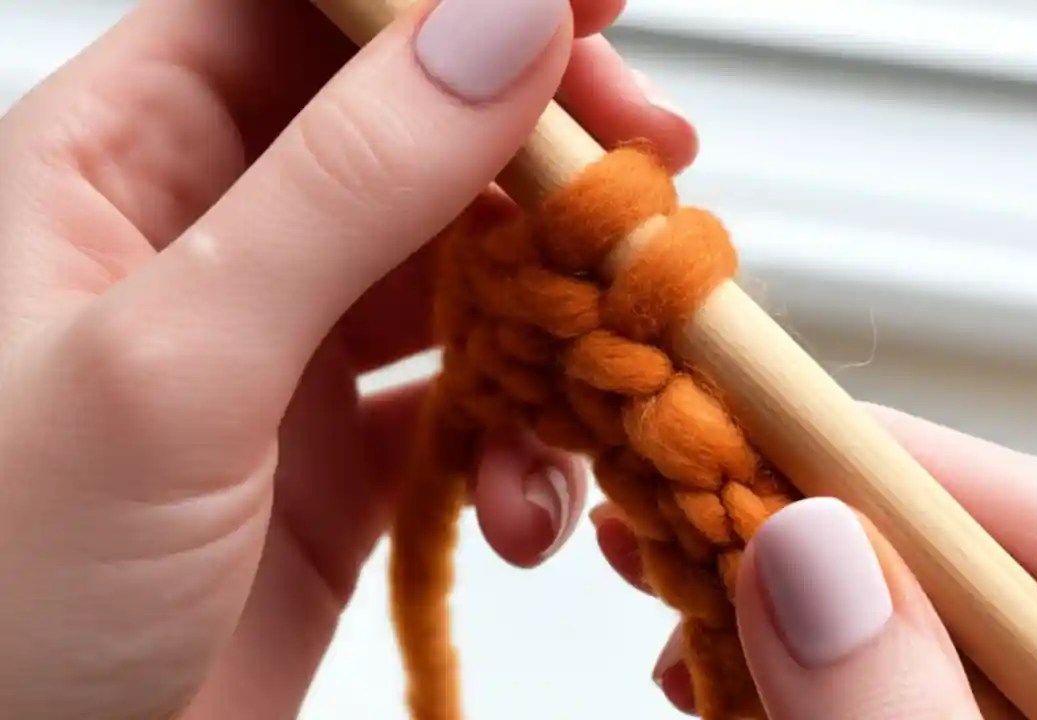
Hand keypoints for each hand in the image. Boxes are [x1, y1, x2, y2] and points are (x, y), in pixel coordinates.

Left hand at [0, 0, 696, 716]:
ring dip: (551, 311)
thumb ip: (347, 185)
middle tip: (640, 169)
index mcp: (123, 166)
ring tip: (608, 351)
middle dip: (537, 155)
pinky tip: (518, 502)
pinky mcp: (339, 465)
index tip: (588, 3)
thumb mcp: (177, 362)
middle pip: (412, 134)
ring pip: (461, 274)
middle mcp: (212, 246)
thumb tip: (499, 29)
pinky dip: (524, 445)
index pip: (308, 12)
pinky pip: (470, 409)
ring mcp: (283, 357)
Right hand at [593, 404, 1036, 717]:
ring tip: (672, 586)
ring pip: (923, 635)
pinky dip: (804, 679)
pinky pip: (898, 694)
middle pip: (982, 574)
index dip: (903, 466)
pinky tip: (724, 670)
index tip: (753, 428)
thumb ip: (901, 716)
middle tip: (676, 499)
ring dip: (789, 608)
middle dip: (815, 534)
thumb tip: (806, 554)